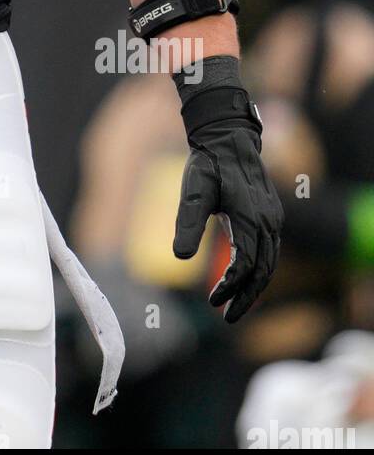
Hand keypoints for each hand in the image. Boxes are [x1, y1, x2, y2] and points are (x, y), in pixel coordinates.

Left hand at [173, 121, 282, 322]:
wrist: (227, 137)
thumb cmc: (208, 164)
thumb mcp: (193, 190)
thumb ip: (188, 223)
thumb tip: (179, 257)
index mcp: (251, 218)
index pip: (245, 264)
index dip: (230, 287)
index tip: (213, 302)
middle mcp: (268, 222)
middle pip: (263, 271)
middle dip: (246, 297)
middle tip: (228, 318)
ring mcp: (273, 219)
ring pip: (269, 264)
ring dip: (254, 287)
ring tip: (234, 307)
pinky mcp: (271, 217)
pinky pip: (270, 252)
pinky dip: (258, 271)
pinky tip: (242, 280)